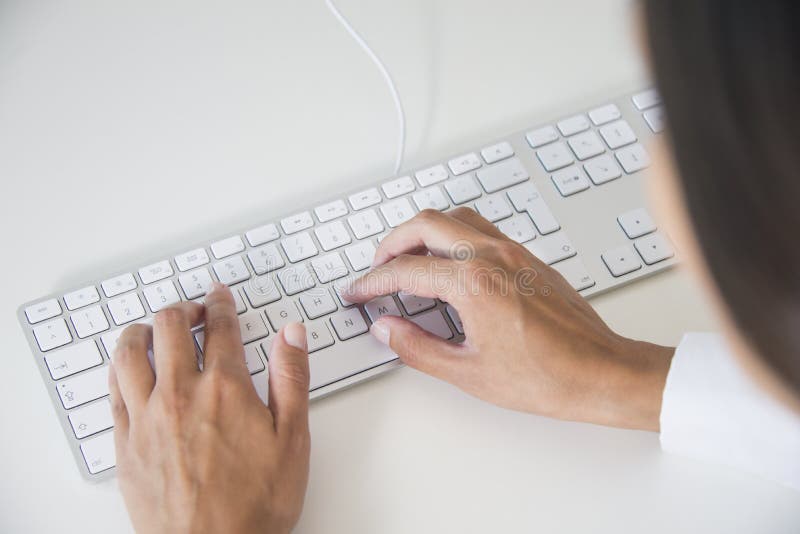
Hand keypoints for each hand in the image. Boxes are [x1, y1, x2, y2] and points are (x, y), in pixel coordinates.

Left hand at [109, 283, 309, 533]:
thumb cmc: (255, 504)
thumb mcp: (293, 439)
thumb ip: (291, 378)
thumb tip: (292, 334)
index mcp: (225, 388)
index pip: (220, 328)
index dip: (221, 303)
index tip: (220, 296)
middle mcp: (180, 394)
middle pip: (169, 327)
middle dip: (183, 309)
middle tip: (194, 312)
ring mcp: (147, 417)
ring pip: (130, 351)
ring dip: (143, 330)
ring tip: (155, 330)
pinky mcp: (125, 443)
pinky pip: (113, 389)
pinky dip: (121, 367)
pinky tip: (131, 369)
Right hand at [347, 208, 673, 430]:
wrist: (601, 372)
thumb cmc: (547, 376)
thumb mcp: (468, 373)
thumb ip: (418, 348)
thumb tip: (387, 330)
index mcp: (473, 283)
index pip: (406, 270)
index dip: (373, 282)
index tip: (359, 292)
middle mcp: (493, 256)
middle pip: (425, 224)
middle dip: (392, 243)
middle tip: (377, 268)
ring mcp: (513, 252)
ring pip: (455, 217)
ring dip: (424, 231)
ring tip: (408, 257)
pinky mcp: (528, 257)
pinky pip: (481, 228)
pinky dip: (453, 234)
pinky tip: (450, 261)